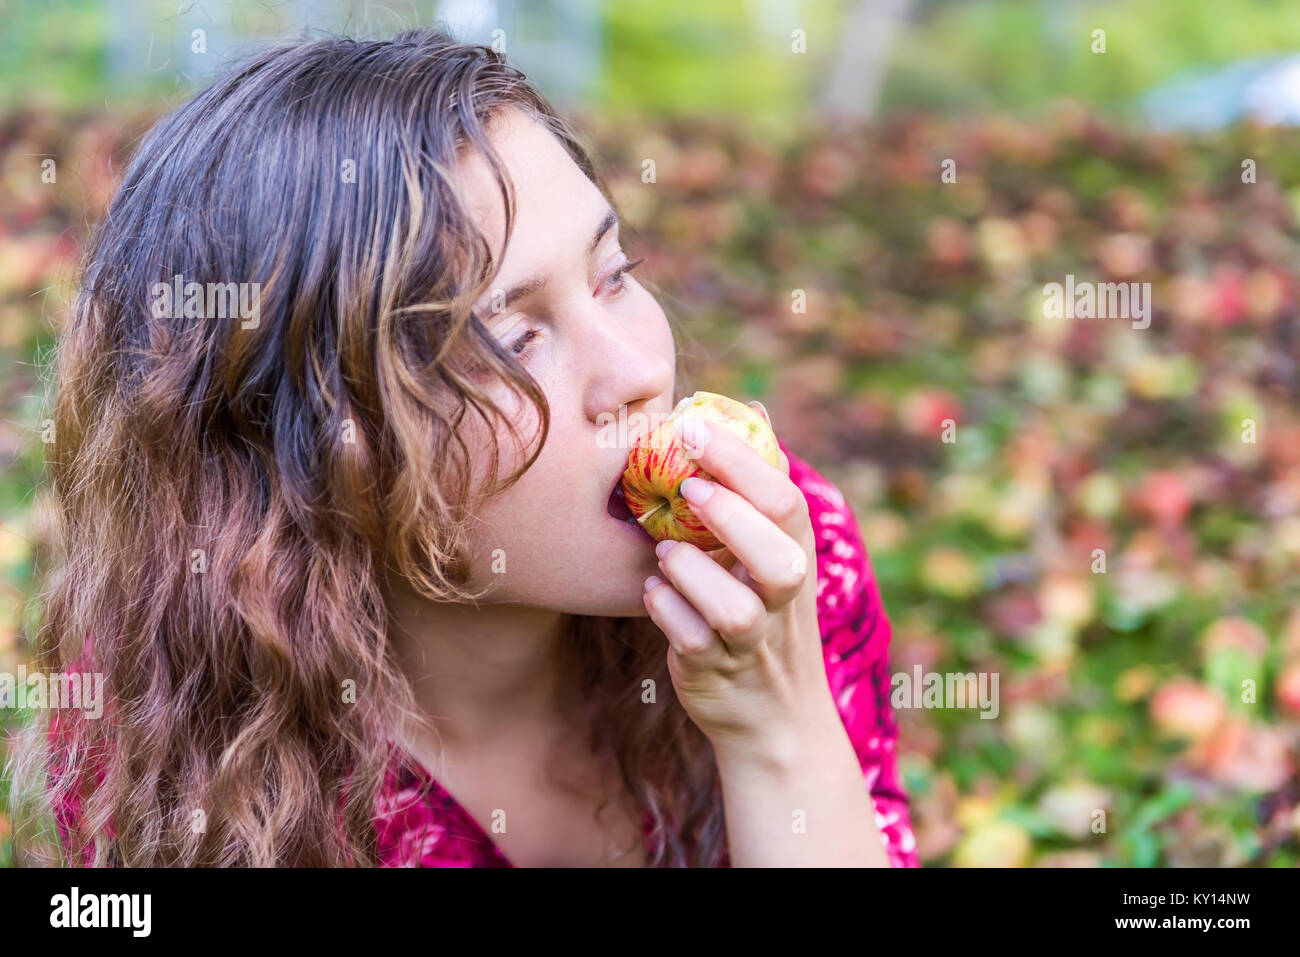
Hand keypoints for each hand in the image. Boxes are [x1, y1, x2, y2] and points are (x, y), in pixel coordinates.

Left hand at [641, 402, 837, 764]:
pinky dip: (669, 615)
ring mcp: (751, 642)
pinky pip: (692, 644)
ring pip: (737, 611)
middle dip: (733, 518)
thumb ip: (760, 483)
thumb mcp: (774, 548)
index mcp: (795, 554)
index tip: (692, 423)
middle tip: (688, 486)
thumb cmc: (763, 609)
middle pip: (779, 560)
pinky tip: (652, 594)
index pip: (785, 501)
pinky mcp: (716, 673)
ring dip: (695, 574)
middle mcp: (782, 600)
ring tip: (666, 552)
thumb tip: (753, 408)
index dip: (740, 461)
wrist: (773, 715)